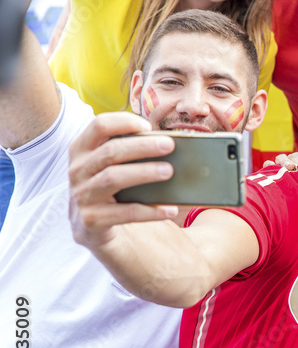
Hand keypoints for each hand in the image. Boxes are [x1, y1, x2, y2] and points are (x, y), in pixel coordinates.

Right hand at [68, 112, 177, 249]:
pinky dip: (150, 211)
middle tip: (169, 145)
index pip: (99, 125)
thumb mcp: (111, 165)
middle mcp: (77, 170)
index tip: (148, 126)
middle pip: (110, 152)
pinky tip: (170, 210)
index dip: (124, 122)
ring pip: (113, 178)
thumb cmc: (109, 186)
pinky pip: (125, 213)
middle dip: (142, 146)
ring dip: (144, 173)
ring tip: (169, 171)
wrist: (89, 226)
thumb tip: (167, 144)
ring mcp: (82, 195)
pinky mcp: (91, 220)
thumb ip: (129, 151)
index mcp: (82, 149)